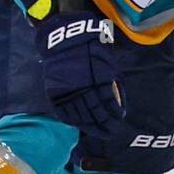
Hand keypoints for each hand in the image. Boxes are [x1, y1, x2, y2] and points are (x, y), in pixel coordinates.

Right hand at [34, 11, 125, 135]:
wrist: (66, 40)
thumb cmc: (91, 51)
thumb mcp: (107, 65)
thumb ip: (111, 84)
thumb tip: (118, 105)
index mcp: (98, 78)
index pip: (108, 102)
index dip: (114, 114)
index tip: (119, 121)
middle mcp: (82, 86)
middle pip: (95, 111)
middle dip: (105, 124)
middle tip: (111, 132)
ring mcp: (67, 90)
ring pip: (79, 114)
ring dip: (90, 126)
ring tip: (99, 133)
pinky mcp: (55, 92)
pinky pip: (64, 111)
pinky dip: (73, 121)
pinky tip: (80, 126)